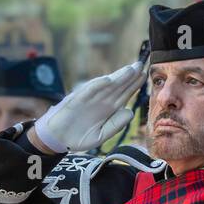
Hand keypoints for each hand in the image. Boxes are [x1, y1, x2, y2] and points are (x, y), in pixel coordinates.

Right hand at [31, 61, 145, 152]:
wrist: (58, 139)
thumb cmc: (79, 136)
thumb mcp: (102, 135)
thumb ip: (116, 125)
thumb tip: (130, 111)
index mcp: (109, 109)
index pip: (124, 93)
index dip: (134, 84)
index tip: (145, 75)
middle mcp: (101, 101)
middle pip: (118, 86)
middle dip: (130, 76)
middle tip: (142, 64)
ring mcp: (90, 99)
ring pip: (107, 86)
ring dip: (118, 77)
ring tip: (130, 69)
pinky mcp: (77, 100)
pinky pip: (88, 91)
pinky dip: (97, 86)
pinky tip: (108, 80)